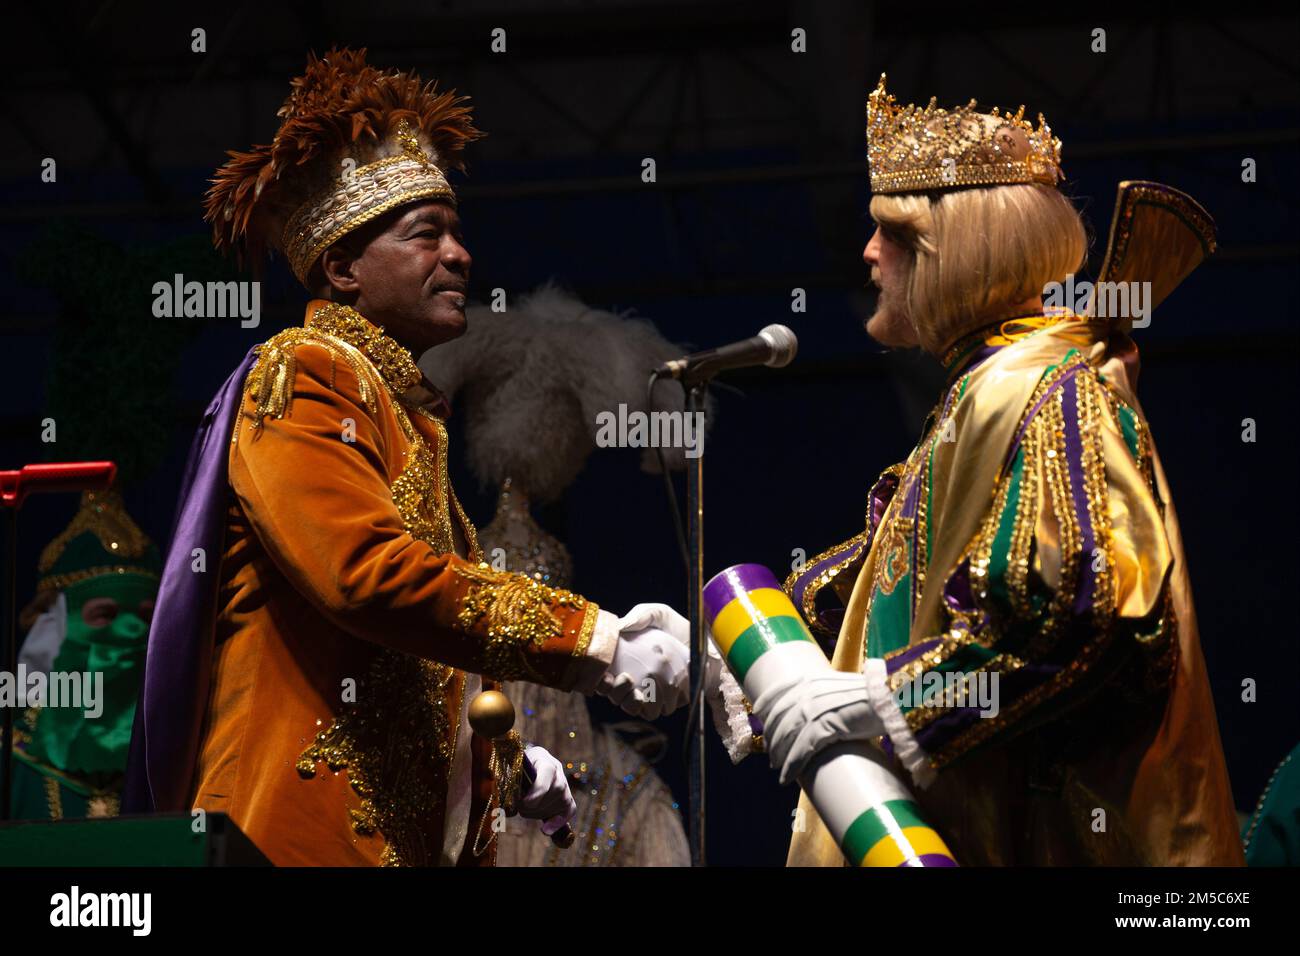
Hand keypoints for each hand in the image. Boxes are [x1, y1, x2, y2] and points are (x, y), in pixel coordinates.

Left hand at [518, 744, 576, 834]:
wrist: (533, 761)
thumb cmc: (519, 765)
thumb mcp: (514, 766)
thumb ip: (512, 782)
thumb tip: (507, 807)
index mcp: (543, 759)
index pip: (546, 776)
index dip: (536, 793)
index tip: (524, 803)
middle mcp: (558, 771)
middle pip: (552, 793)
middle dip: (533, 805)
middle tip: (519, 806)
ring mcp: (565, 784)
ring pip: (560, 803)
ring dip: (539, 812)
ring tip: (526, 809)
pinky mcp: (567, 797)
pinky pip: (570, 811)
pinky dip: (558, 822)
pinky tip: (546, 830)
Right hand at [595, 604, 689, 718]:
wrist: (707, 645)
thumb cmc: (680, 628)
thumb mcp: (659, 615)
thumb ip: (640, 616)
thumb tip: (619, 626)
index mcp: (626, 660)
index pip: (602, 674)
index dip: (597, 678)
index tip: (603, 674)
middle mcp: (634, 679)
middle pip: (613, 694)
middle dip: (613, 691)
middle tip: (623, 679)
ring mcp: (649, 693)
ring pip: (630, 706)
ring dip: (628, 702)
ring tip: (636, 692)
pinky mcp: (665, 703)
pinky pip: (652, 711)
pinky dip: (650, 706)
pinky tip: (653, 695)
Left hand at [753, 671, 882, 784]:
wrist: (892, 699)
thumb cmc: (875, 695)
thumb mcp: (844, 688)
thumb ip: (828, 695)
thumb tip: (823, 710)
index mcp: (812, 678)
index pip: (779, 689)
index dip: (765, 702)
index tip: (758, 714)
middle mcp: (808, 691)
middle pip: (779, 717)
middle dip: (772, 737)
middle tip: (771, 754)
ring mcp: (814, 709)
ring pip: (787, 736)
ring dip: (779, 755)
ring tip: (777, 768)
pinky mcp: (823, 726)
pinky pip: (801, 751)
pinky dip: (791, 766)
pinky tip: (786, 778)